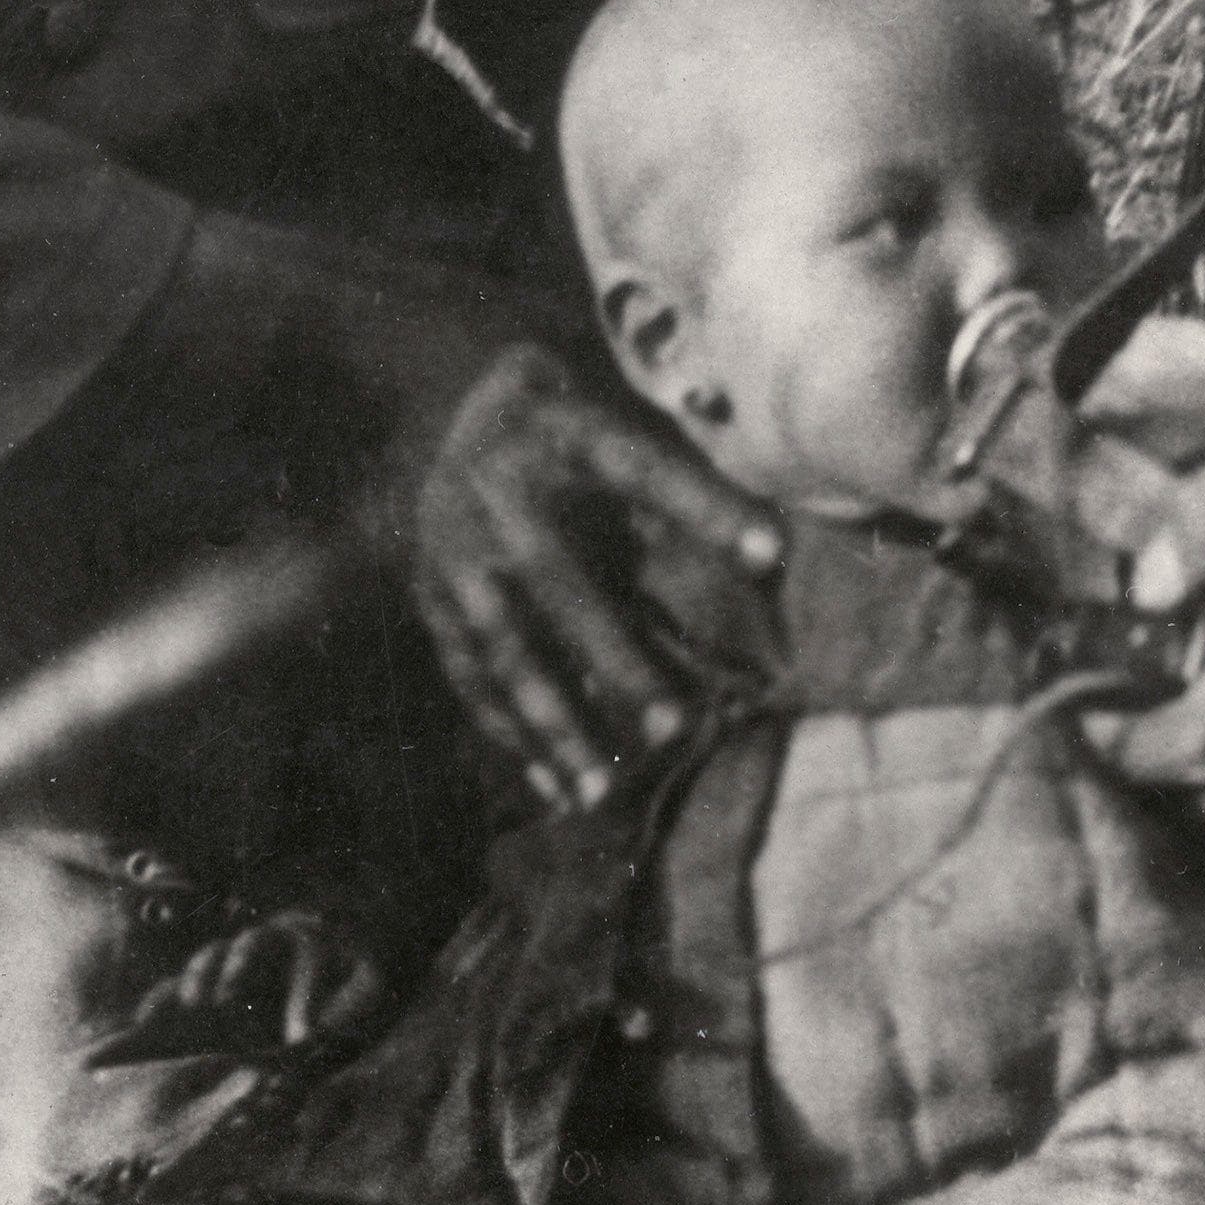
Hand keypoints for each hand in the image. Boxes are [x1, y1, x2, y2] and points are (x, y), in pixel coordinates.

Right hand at [411, 343, 781, 807]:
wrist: (457, 410)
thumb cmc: (577, 440)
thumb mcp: (624, 439)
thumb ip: (683, 497)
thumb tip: (773, 566)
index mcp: (567, 435)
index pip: (645, 468)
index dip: (707, 508)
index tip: (774, 553)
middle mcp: (500, 491)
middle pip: (559, 585)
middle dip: (615, 663)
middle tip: (676, 729)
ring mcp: (453, 549)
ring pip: (505, 649)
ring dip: (554, 724)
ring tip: (600, 793)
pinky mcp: (431, 596)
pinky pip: (470, 676)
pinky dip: (510, 731)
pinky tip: (551, 786)